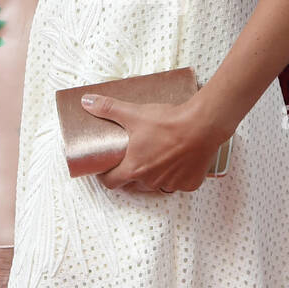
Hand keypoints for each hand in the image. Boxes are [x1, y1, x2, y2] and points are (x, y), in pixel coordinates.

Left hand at [80, 93, 229, 194]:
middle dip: (129, 175)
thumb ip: (108, 108)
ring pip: (156, 185)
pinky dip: (174, 176)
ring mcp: (172, 184)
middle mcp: (152, 181)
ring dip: (152, 177)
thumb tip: (86, 102)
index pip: (111, 182)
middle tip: (130, 158)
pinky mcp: (190, 183)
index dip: (105, 176)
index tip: (105, 168)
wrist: (202, 126)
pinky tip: (174, 162)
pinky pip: (177, 184)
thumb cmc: (168, 122)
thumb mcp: (133, 113)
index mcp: (135, 168)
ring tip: (152, 159)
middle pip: (133, 185)